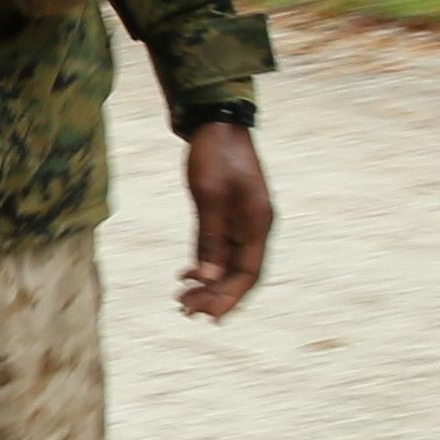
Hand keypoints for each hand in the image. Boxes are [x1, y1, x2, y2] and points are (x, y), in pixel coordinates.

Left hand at [178, 121, 277, 319]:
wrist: (214, 122)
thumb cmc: (215, 154)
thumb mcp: (209, 195)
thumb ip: (210, 237)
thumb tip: (208, 277)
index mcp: (258, 223)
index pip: (249, 273)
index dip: (230, 297)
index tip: (209, 317)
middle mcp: (254, 227)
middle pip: (240, 274)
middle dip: (216, 296)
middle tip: (186, 311)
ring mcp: (241, 222)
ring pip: (228, 264)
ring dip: (208, 285)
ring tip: (182, 301)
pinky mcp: (226, 216)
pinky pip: (219, 250)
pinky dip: (205, 266)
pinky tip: (186, 276)